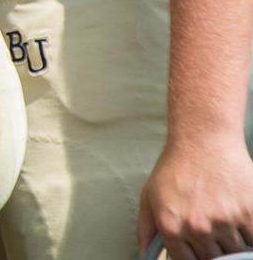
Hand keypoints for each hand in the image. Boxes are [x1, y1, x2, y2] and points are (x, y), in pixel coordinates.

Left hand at [137, 135, 252, 259]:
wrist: (203, 140)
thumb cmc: (176, 167)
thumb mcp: (149, 196)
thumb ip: (146, 229)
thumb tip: (145, 255)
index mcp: (171, 226)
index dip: (194, 257)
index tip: (198, 250)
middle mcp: (197, 227)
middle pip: (213, 259)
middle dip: (213, 248)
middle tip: (211, 228)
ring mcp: (224, 221)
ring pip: (235, 251)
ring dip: (232, 241)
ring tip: (223, 218)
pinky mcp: (249, 212)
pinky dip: (249, 234)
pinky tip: (239, 218)